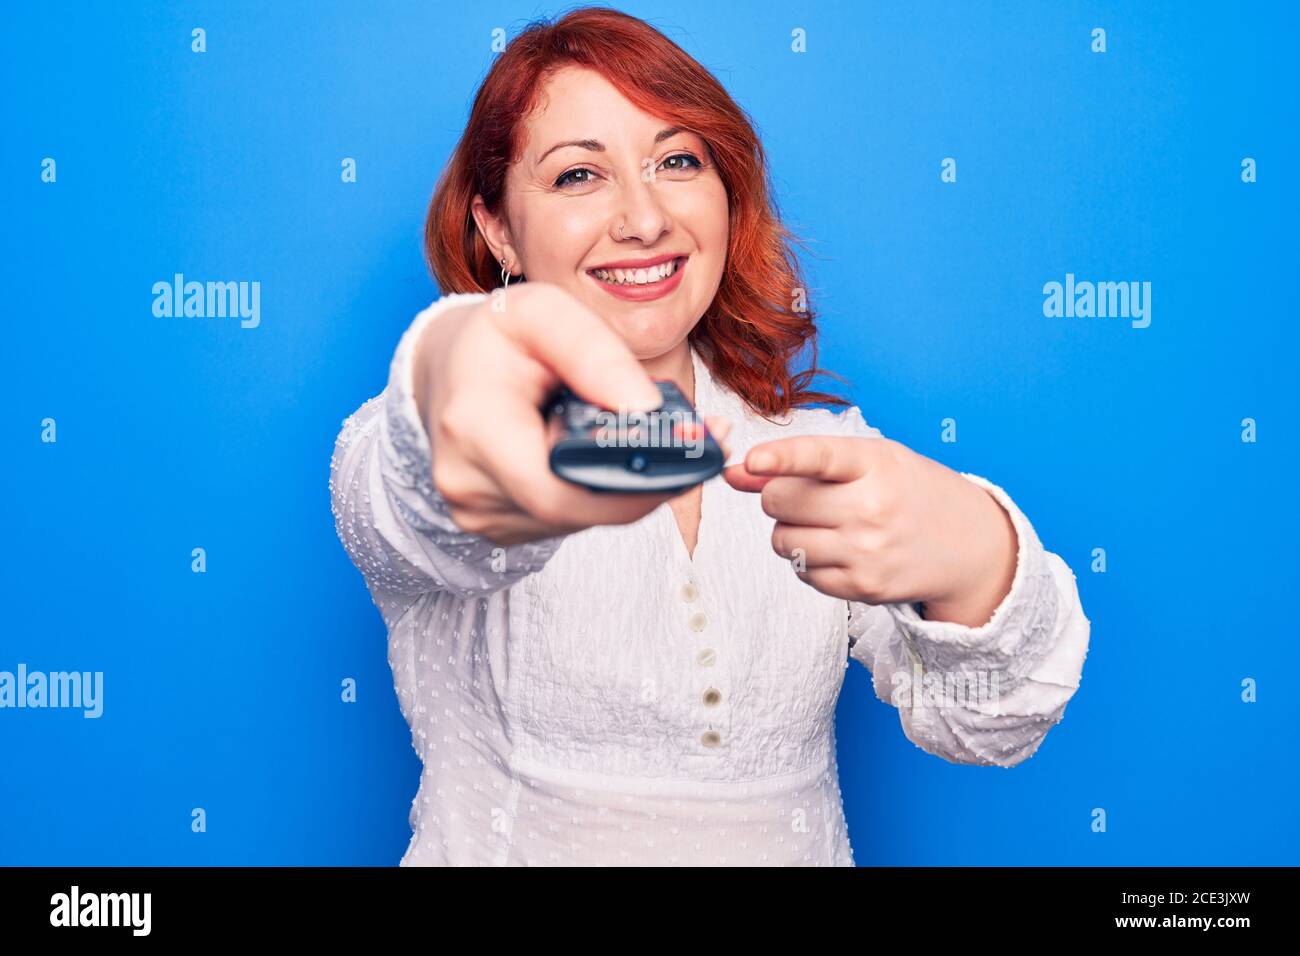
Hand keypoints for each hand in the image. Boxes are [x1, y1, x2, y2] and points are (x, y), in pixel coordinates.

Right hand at [413, 281, 731, 546]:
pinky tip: (612, 453)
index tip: (688, 452)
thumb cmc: (496, 337)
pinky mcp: (496, 524)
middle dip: (645, 481)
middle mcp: (467, 481)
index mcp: (472, 425)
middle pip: (577, 509)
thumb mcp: (543, 313)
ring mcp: (478, 511)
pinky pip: (566, 517)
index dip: (629, 484)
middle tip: (702, 443)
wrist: (445, 368)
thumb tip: (646, 410)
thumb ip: (595, 353)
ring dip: (627, 485)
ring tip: (663, 437)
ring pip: (579, 517)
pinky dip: (600, 490)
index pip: (558, 487)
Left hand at [722, 434, 1016, 624]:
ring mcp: (866, 552)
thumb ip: (800, 463)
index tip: (752, 461)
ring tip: (826, 524)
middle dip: (778, 496)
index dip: (780, 458)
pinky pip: (801, 572)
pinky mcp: (862, 587)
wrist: (970, 546)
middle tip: (806, 497)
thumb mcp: (868, 462)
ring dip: (789, 531)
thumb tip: (735, 472)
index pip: (818, 457)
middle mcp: (871, 508)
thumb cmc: (910, 492)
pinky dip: (807, 561)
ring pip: (781, 540)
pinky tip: (838, 549)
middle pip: (780, 501)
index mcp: (875, 463)